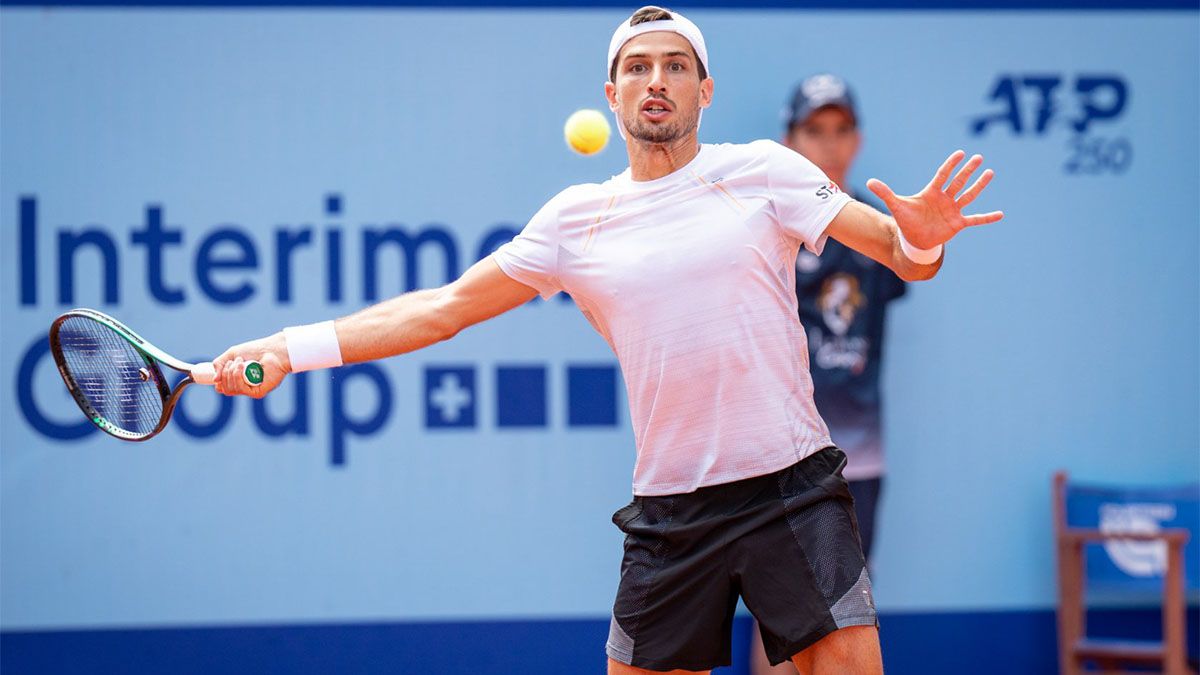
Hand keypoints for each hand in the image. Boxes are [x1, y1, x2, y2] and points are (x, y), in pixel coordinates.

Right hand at [211, 333, 290, 398]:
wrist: (273, 350)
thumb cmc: (256, 350)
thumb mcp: (232, 354)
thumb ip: (220, 364)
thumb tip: (214, 380)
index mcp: (238, 380)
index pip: (223, 388)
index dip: (219, 383)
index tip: (219, 372)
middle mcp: (245, 387)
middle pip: (225, 389)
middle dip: (225, 373)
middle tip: (235, 361)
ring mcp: (252, 390)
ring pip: (232, 390)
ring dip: (232, 373)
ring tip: (241, 362)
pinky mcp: (259, 392)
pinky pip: (242, 390)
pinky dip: (238, 377)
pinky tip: (243, 367)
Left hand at [866, 150, 1003, 249]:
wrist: (913, 240)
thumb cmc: (906, 221)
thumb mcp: (896, 206)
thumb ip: (885, 193)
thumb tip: (868, 181)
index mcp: (932, 192)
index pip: (943, 174)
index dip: (951, 164)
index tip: (960, 153)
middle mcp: (945, 199)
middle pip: (958, 181)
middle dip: (968, 170)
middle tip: (979, 157)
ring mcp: (953, 210)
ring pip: (968, 195)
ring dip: (979, 186)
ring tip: (990, 173)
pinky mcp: (958, 224)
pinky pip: (975, 219)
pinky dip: (987, 218)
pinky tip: (1001, 214)